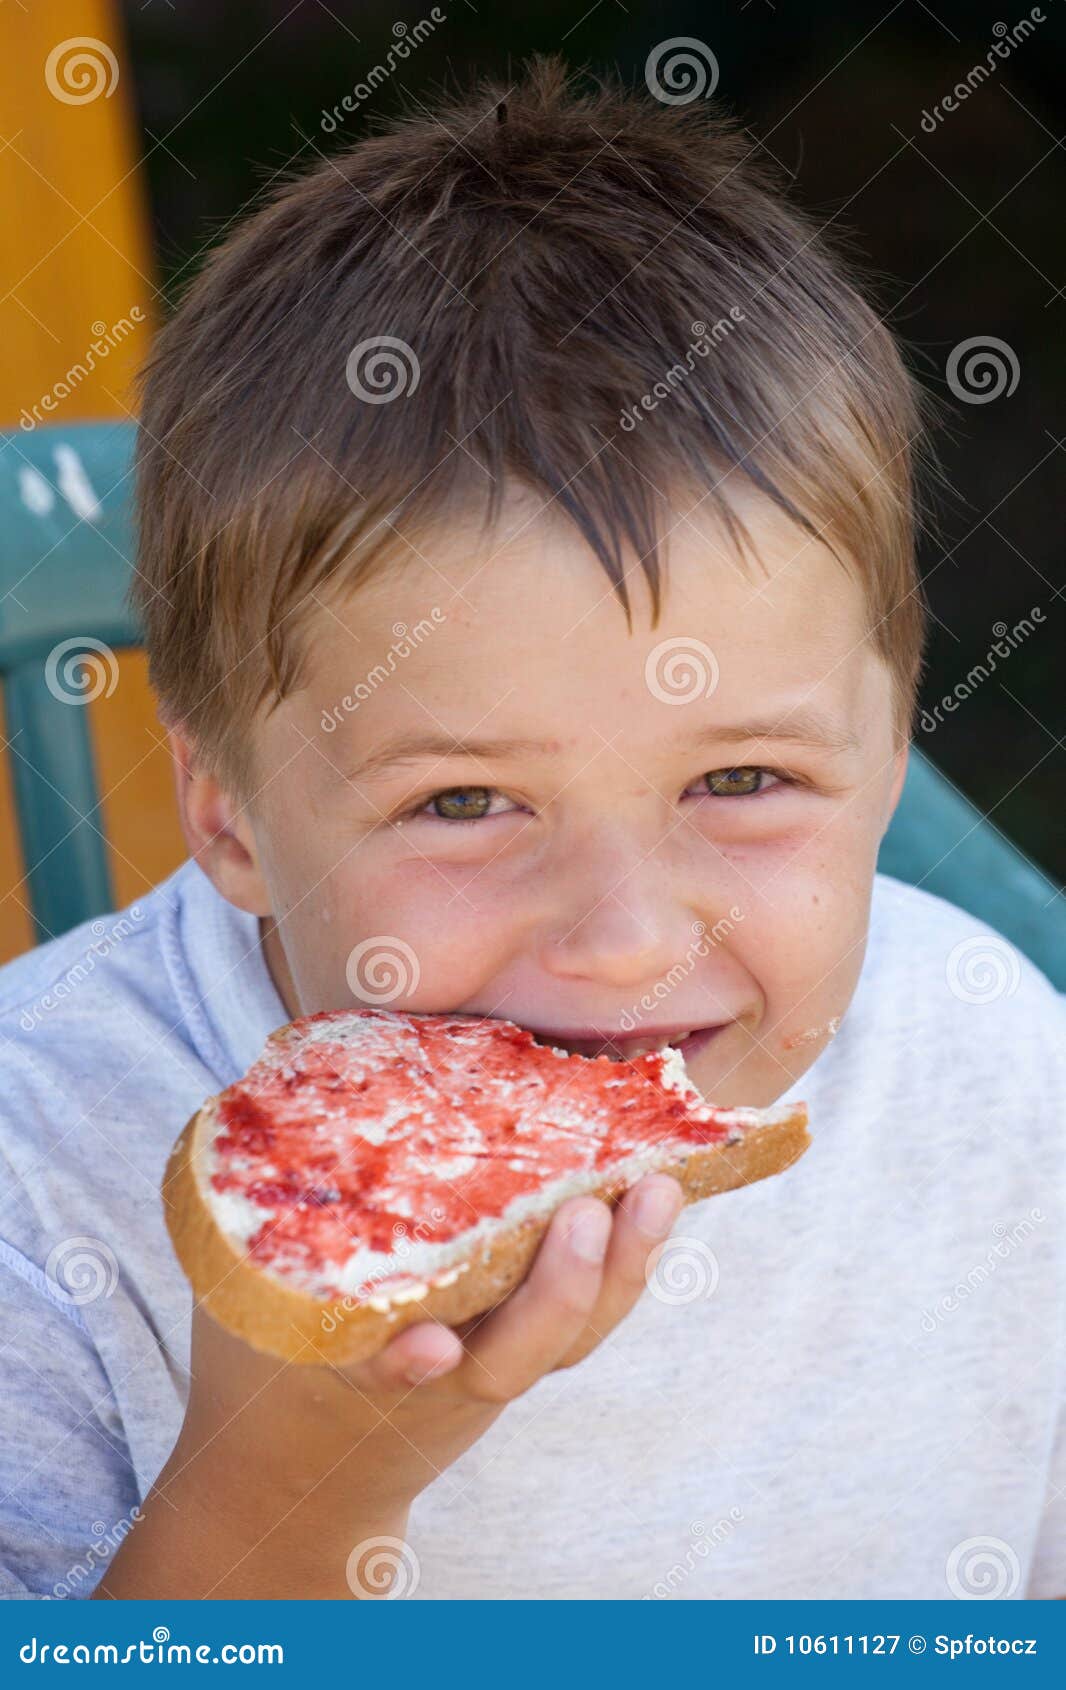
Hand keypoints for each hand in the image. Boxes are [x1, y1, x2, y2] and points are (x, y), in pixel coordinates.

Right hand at [102, 1172, 683, 1596]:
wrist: (310, 1461)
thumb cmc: (276, 1347)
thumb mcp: (254, 1291)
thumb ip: (264, 1211)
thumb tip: (256, 1091)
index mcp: (355, 1366)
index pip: (384, 1369)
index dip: (407, 1363)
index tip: (431, 1347)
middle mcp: (438, 1376)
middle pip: (510, 1360)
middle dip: (556, 1295)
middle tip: (586, 1215)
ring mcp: (492, 1367)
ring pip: (568, 1340)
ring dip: (620, 1271)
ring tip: (656, 1191)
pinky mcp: (528, 1346)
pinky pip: (591, 1315)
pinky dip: (627, 1262)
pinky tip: (658, 1196)